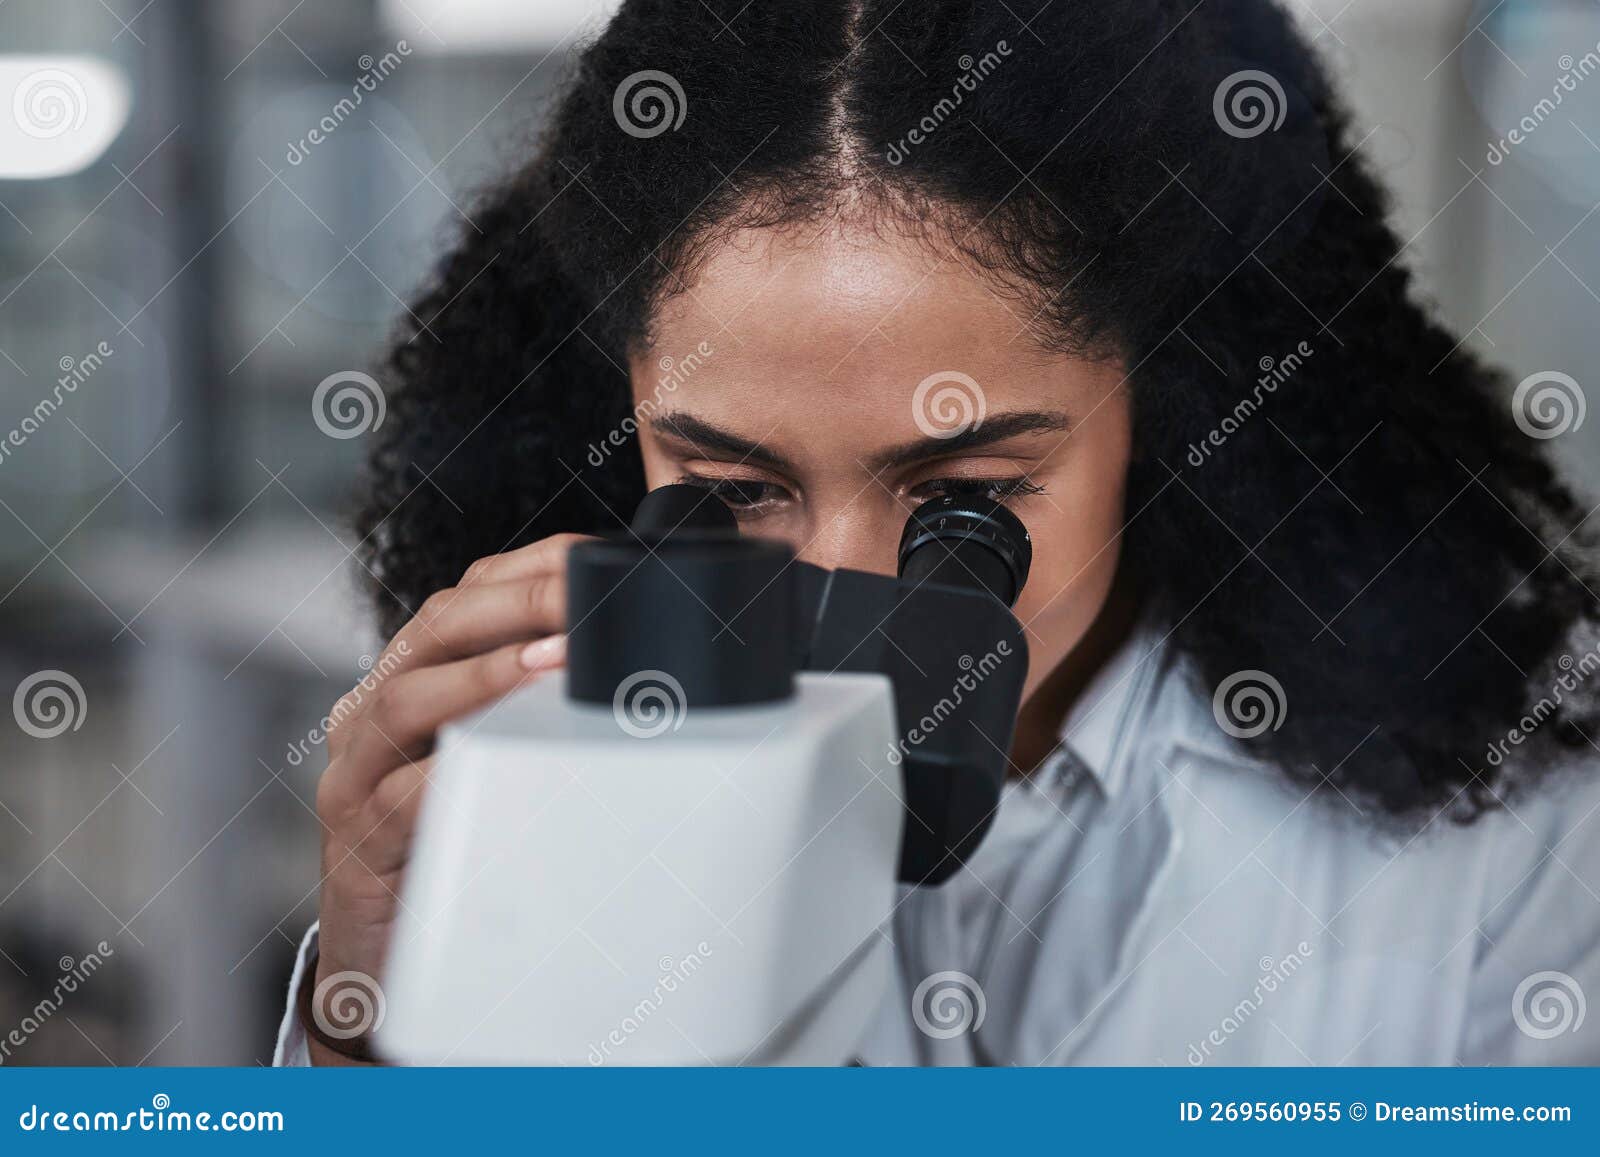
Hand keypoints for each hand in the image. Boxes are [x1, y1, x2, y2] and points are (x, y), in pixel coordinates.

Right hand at [305, 533, 592, 1063]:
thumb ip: (536, 709)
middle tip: (589, 598)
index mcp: (408, 678)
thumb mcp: (488, 762)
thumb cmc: (446, 842)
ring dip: (488, 674)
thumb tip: (635, 662)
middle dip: (520, 604)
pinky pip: (403, 798)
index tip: (597, 557)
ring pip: (410, 699)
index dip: (531, 567)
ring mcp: (355, 776)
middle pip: (438, 628)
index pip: (466, 595)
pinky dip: (452, 773)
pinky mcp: (358, 843)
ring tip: (554, 658)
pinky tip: (504, 761)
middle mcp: (371, 714)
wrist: (378, 954)